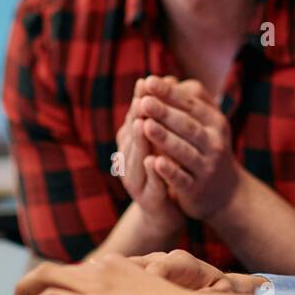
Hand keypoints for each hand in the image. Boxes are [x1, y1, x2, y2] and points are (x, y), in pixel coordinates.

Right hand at [116, 78, 181, 234]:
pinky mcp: (149, 200)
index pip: (133, 119)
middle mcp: (129, 161)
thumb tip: (165, 80)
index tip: (144, 82)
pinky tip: (154, 161)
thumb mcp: (159, 142)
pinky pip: (150, 184)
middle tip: (142, 98)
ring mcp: (137, 182)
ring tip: (143, 124)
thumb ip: (158, 117)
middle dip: (135, 116)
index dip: (137, 101)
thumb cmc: (163, 171)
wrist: (164, 213)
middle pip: (130, 136)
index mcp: (132, 145)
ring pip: (135, 159)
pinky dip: (151, 172)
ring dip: (139, 141)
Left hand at [133, 76, 240, 219]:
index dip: (169, 93)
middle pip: (187, 126)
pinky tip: (155, 162)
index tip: (148, 81)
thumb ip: (187, 100)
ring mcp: (207, 167)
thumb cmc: (206, 146)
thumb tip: (164, 79)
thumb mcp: (204, 122)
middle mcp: (214, 143)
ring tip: (145, 126)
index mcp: (215, 122)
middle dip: (165, 113)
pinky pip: (182, 178)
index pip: (190, 104)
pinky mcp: (196, 189)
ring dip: (165, 138)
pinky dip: (169, 171)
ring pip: (184, 151)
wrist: (224, 191)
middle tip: (144, 101)